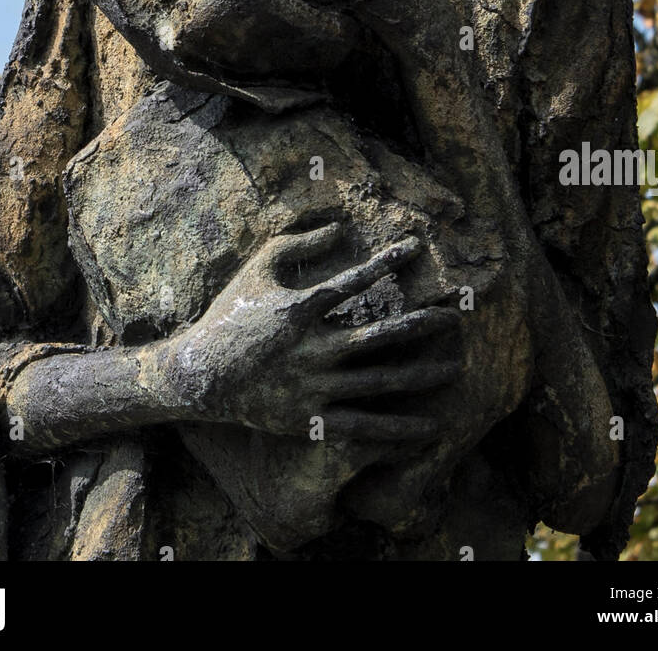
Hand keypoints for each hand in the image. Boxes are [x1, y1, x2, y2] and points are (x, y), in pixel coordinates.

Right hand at [162, 223, 460, 442]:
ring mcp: (314, 387)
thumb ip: (297, 243)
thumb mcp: (257, 269)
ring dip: (421, 375)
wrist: (201, 375)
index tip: (417, 247)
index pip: (354, 280)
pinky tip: (429, 428)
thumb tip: (339, 228)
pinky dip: (398, 429)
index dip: (387, 261)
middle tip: (455, 317)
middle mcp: (313, 349)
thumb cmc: (232, 315)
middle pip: (380, 335)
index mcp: (300, 310)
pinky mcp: (311, 419)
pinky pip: (364, 426)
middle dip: (422, 324)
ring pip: (380, 382)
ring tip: (456, 367)